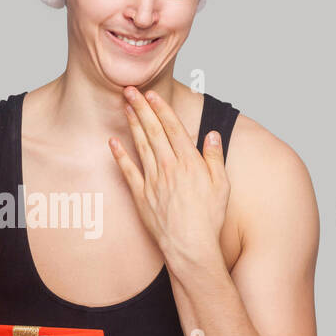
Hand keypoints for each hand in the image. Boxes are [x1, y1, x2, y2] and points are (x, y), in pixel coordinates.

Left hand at [108, 86, 228, 268]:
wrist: (190, 246)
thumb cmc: (209, 218)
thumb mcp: (222, 185)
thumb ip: (215, 157)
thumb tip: (211, 135)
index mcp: (190, 162)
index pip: (173, 128)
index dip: (161, 109)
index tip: (152, 94)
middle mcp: (169, 167)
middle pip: (153, 131)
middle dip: (141, 108)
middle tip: (130, 90)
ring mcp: (153, 181)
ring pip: (141, 146)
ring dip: (132, 124)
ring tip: (124, 107)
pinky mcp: (141, 196)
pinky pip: (128, 171)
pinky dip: (120, 155)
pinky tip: (113, 142)